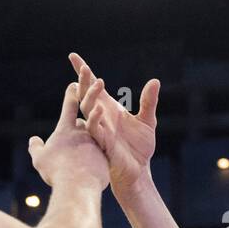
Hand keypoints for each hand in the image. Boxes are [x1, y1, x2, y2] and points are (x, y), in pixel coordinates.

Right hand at [27, 81, 107, 191]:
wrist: (79, 185)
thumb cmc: (56, 170)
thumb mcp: (40, 159)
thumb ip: (36, 148)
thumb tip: (34, 140)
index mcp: (66, 129)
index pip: (70, 106)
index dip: (71, 94)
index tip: (75, 83)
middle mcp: (84, 132)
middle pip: (85, 118)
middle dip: (87, 107)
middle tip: (89, 101)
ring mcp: (96, 143)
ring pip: (94, 134)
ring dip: (93, 131)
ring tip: (91, 131)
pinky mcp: (105, 156)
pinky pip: (102, 149)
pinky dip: (98, 151)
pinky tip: (95, 157)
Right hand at [69, 52, 159, 198]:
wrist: (138, 171)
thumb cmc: (139, 147)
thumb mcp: (147, 120)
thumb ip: (148, 101)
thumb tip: (155, 81)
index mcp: (108, 109)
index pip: (93, 88)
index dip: (83, 72)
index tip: (73, 56)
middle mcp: (101, 117)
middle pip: (87, 95)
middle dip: (84, 80)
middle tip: (83, 67)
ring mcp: (100, 129)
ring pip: (88, 110)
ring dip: (89, 96)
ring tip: (95, 80)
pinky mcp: (103, 143)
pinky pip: (95, 129)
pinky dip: (95, 119)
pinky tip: (99, 108)